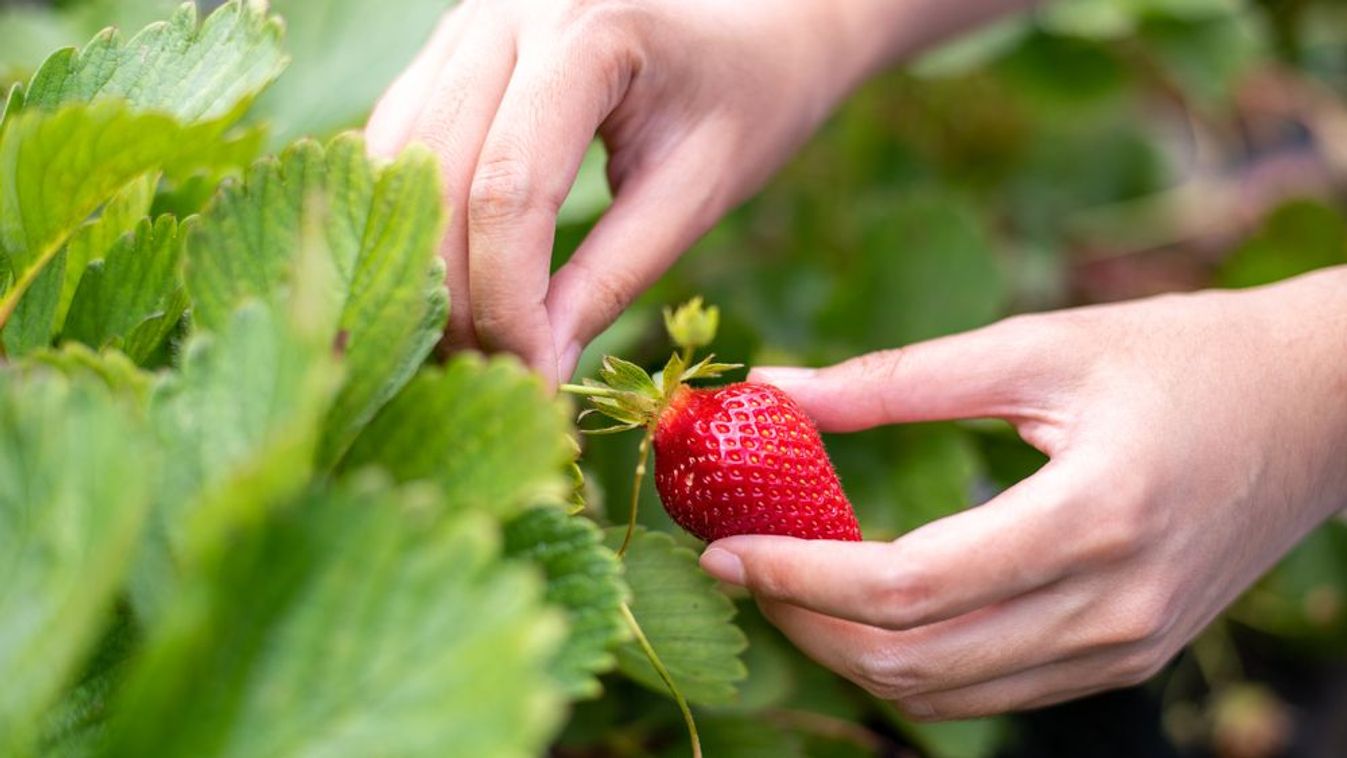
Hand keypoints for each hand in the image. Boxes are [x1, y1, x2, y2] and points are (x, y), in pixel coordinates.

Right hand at [364, 0, 898, 384]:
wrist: (754, 20)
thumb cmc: (748, 99)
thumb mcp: (698, 193)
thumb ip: (611, 278)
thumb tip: (535, 369)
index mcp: (586, 34)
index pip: (509, 190)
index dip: (506, 301)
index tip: (532, 378)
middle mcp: (506, 12)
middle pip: (438, 180)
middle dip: (457, 297)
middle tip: (493, 380)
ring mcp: (467, 23)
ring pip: (400, 165)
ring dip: (424, 267)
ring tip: (469, 347)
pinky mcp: (450, 48)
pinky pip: (402, 145)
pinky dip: (418, 224)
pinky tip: (450, 287)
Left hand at [699, 267, 1346, 719]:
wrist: (1317, 408)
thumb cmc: (1181, 355)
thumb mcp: (1037, 347)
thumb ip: (896, 379)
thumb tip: (775, 390)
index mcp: (1092, 517)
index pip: (909, 587)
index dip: (797, 577)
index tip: (722, 549)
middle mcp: (1112, 606)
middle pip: (914, 661)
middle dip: (804, 624)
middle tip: (739, 567)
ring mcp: (1125, 647)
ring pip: (946, 696)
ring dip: (848, 654)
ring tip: (788, 588)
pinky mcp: (1127, 656)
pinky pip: (992, 690)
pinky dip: (913, 664)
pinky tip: (868, 610)